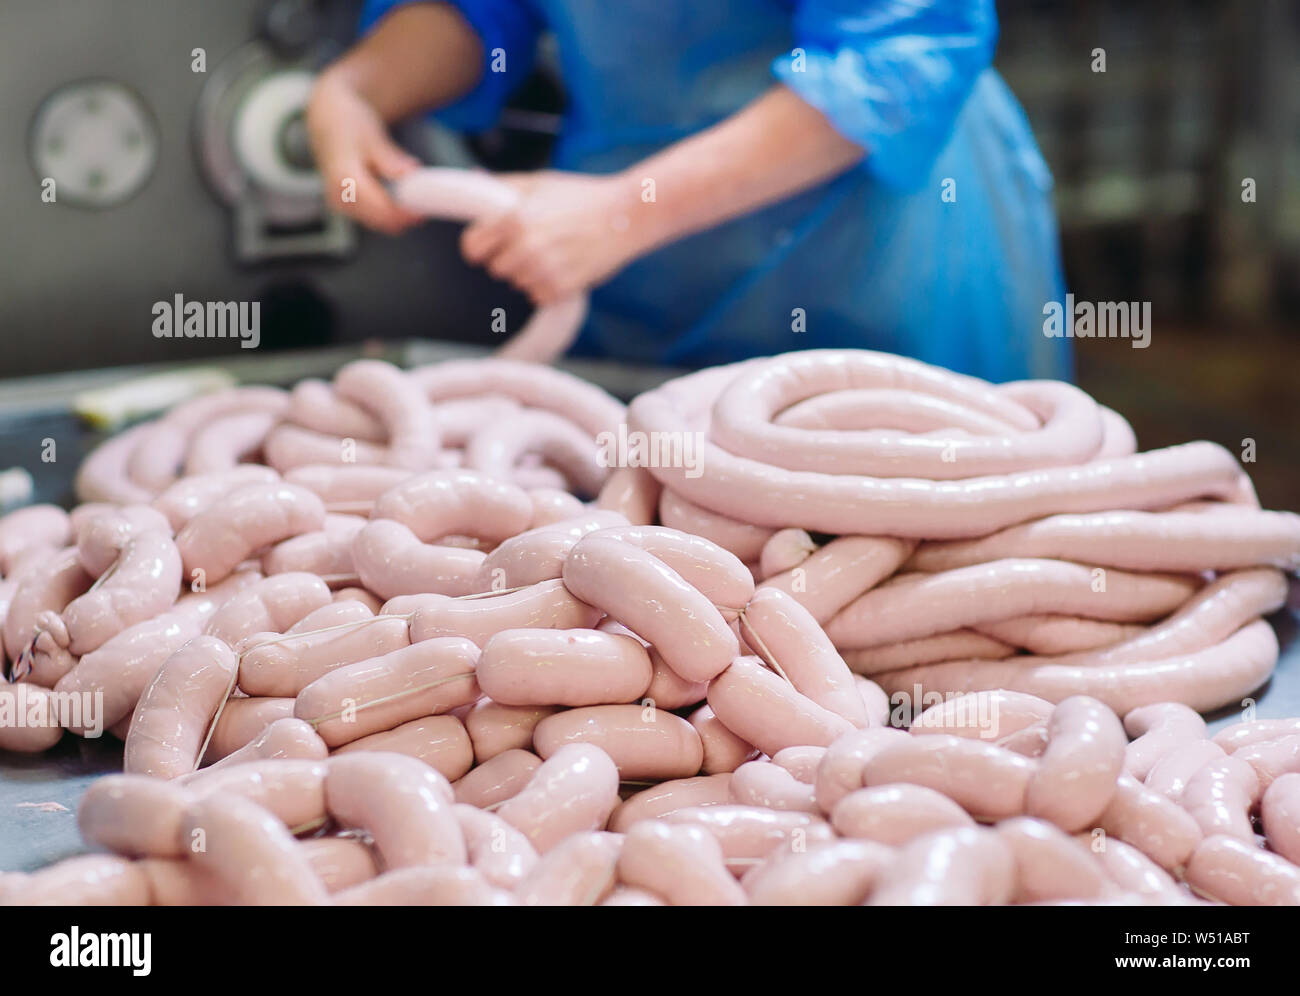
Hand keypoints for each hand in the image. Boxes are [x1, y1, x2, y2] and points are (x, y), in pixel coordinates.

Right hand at [306, 73, 423, 233]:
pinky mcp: (347, 207)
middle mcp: (340, 197)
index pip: (381, 209)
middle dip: (406, 215)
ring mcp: (342, 204)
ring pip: (381, 223)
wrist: (327, 122)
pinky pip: (375, 218)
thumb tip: (410, 173)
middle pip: (383, 221)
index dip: (406, 213)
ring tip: (415, 195)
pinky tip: (401, 195)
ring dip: (400, 214)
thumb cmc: (349, 125)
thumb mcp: (372, 137)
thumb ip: (390, 160)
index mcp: (345, 179)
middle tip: (427, 202)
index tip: (426, 209)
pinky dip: (392, 211)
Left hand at [461, 171, 651, 304]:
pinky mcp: (562, 288)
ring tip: (554, 253)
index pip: (471, 248)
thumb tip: (473, 181)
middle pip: (495, 269)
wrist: (626, 216)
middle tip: (532, 245)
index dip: (479, 247)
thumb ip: (503, 185)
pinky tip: (564, 267)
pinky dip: (548, 287)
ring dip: (530, 274)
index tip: (488, 247)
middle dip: (508, 259)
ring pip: (518, 284)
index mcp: (514, 218)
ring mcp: (544, 270)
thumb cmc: (583, 197)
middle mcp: (526, 246)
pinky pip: (538, 296)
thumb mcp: (539, 182)